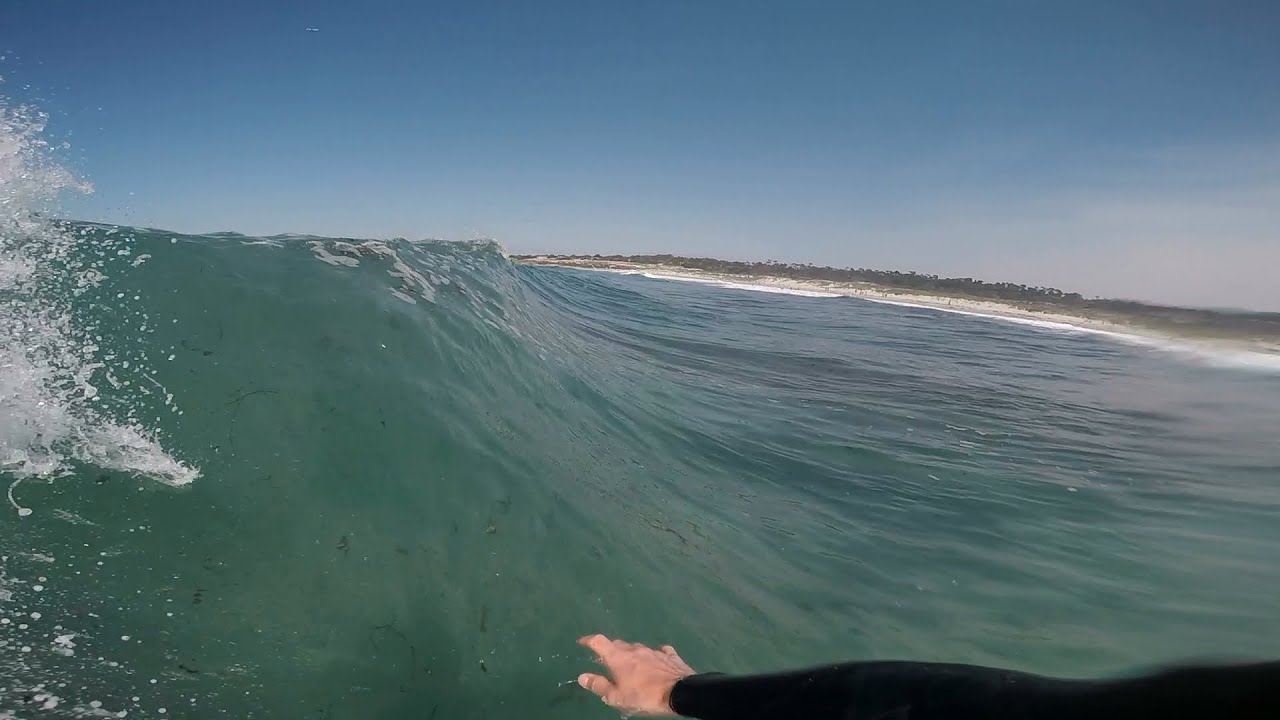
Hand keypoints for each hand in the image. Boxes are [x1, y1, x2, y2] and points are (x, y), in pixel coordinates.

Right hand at [577, 634, 696, 715]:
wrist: (679, 693)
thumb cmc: (644, 696)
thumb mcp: (617, 697)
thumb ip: (599, 686)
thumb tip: (582, 676)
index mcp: (619, 658)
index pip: (599, 642)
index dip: (589, 640)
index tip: (582, 642)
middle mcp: (635, 649)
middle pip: (618, 644)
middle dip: (610, 650)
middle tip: (606, 660)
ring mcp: (654, 650)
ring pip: (638, 648)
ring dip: (631, 654)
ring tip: (630, 664)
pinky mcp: (670, 655)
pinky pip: (659, 651)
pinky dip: (653, 655)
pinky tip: (656, 660)